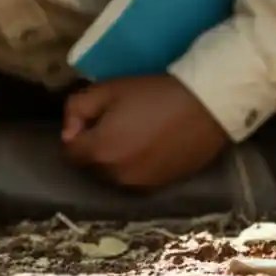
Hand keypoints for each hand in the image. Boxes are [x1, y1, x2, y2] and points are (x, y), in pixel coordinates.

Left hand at [60, 75, 230, 188]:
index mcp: (100, 151)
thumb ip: (77, 109)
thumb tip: (68, 133)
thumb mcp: (107, 90)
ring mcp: (141, 184)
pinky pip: (136, 179)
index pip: (70, 153)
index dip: (76, 135)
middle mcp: (117, 176)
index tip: (92, 119)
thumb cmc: (153, 93)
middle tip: (114, 123)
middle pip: (91, 166)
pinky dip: (135, 166)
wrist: (206, 105)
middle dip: (95, 148)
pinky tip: (150, 146)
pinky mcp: (161, 186)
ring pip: (113, 175)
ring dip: (115, 159)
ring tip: (134, 134)